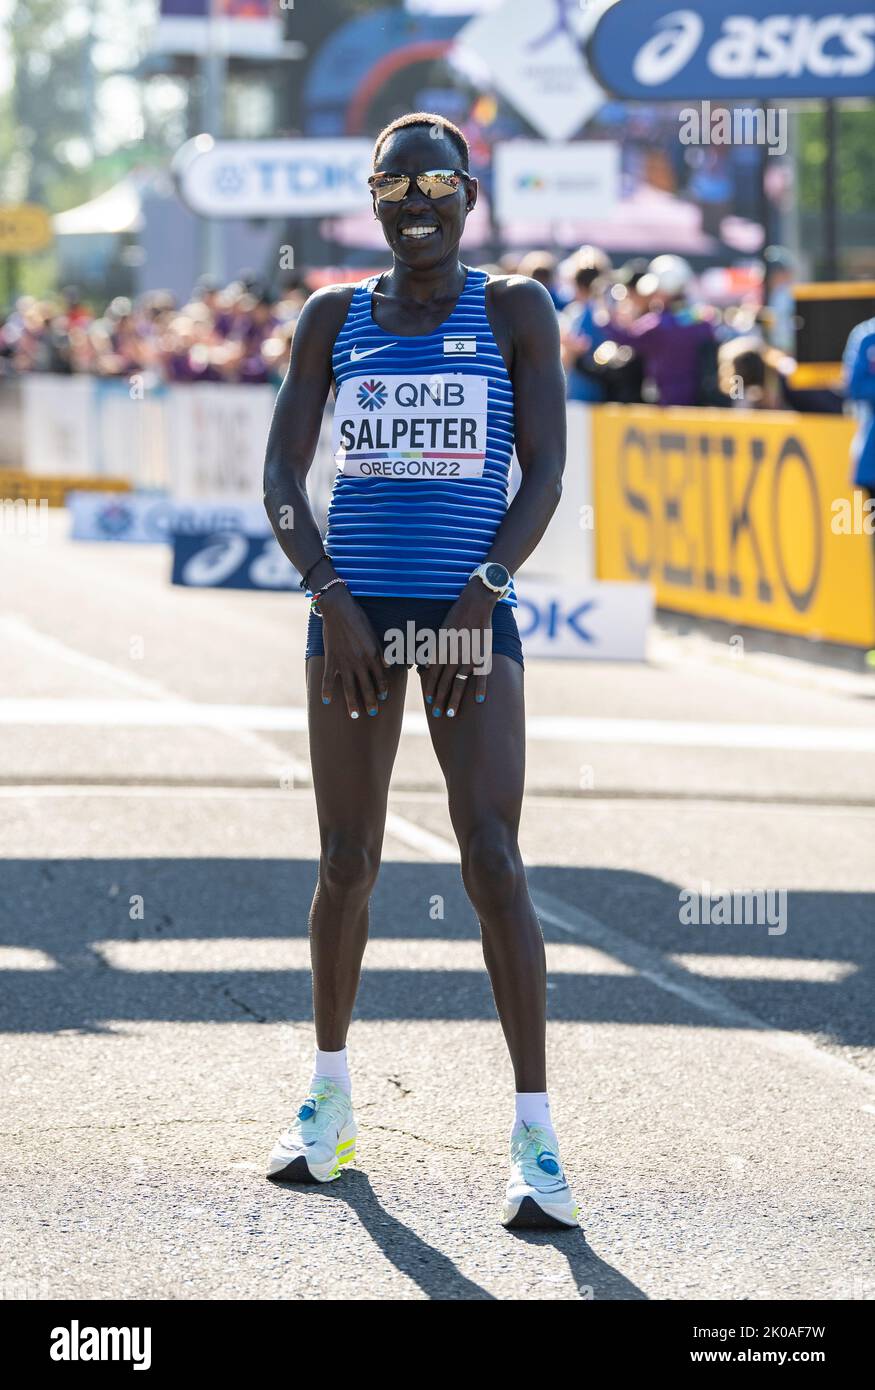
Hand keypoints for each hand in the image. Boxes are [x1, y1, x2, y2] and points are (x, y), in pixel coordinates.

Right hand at [319, 585, 388, 718]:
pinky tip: (326, 701)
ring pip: (349, 688)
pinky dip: (326, 691)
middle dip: (371, 701)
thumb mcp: (374, 634)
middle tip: (373, 713)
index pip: (381, 677)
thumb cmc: (358, 619)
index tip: (384, 697)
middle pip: (367, 687)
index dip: (383, 689)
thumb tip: (387, 665)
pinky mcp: (331, 660)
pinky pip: (328, 679)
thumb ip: (381, 651)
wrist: (338, 609)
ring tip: (355, 716)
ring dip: (352, 703)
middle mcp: (360, 662)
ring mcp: (344, 662)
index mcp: (373, 655)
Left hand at [420, 581, 494, 718]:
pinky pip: (482, 676)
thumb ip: (433, 651)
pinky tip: (479, 701)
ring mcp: (468, 658)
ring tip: (452, 713)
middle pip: (445, 683)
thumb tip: (425, 665)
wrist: (475, 604)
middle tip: (439, 714)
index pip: (434, 675)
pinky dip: (480, 689)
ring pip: (460, 684)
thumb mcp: (441, 633)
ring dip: (455, 700)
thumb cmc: (456, 615)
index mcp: (442, 650)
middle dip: (441, 700)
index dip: (432, 689)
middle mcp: (453, 657)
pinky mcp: (483, 655)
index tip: (430, 701)